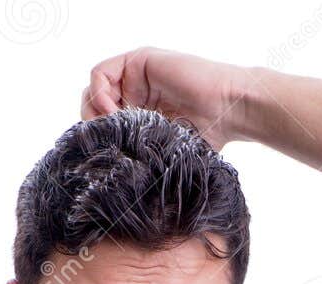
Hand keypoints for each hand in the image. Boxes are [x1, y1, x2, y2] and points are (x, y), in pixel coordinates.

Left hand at [80, 47, 250, 150]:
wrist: (229, 111)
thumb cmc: (209, 135)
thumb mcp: (165, 150)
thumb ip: (140, 154)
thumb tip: (109, 184)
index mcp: (140, 115)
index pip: (102, 124)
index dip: (98, 140)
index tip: (107, 157)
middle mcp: (135, 93)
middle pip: (92, 107)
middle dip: (92, 127)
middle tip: (104, 144)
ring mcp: (134, 76)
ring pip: (92, 90)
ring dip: (94, 112)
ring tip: (111, 130)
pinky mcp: (137, 61)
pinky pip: (100, 74)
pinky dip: (99, 94)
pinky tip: (114, 113)